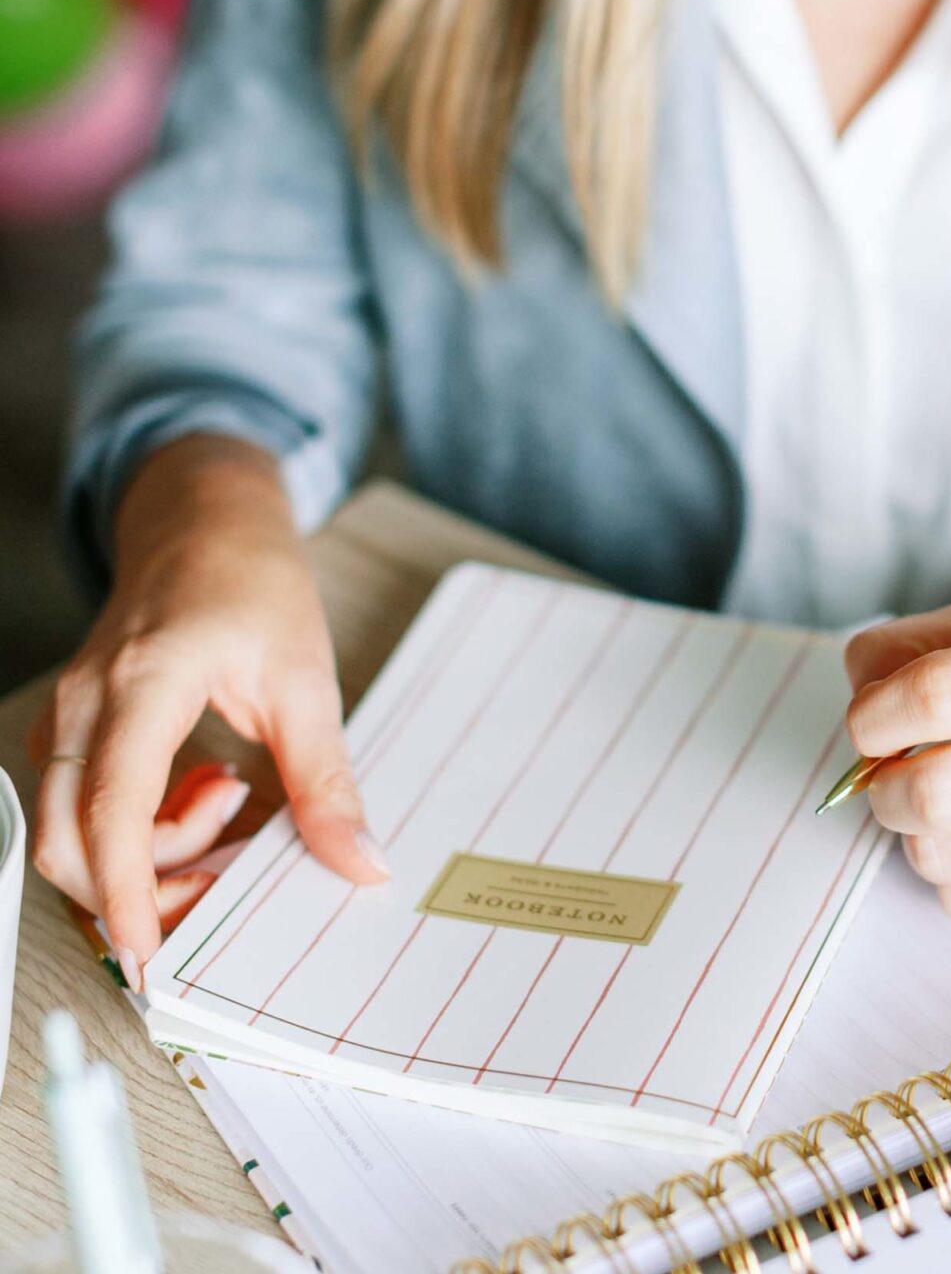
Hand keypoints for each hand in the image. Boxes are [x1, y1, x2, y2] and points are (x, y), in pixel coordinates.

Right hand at [29, 437, 387, 989]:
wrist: (206, 519)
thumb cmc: (254, 583)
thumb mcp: (308, 681)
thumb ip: (327, 780)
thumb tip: (360, 863)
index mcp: (143, 686)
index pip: (111, 810)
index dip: (124, 892)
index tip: (150, 952)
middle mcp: (86, 705)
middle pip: (69, 840)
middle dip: (139, 887)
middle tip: (227, 878)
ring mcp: (72, 716)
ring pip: (73, 828)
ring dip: (147, 853)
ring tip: (233, 804)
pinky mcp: (79, 726)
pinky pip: (88, 804)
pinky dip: (141, 827)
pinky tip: (209, 790)